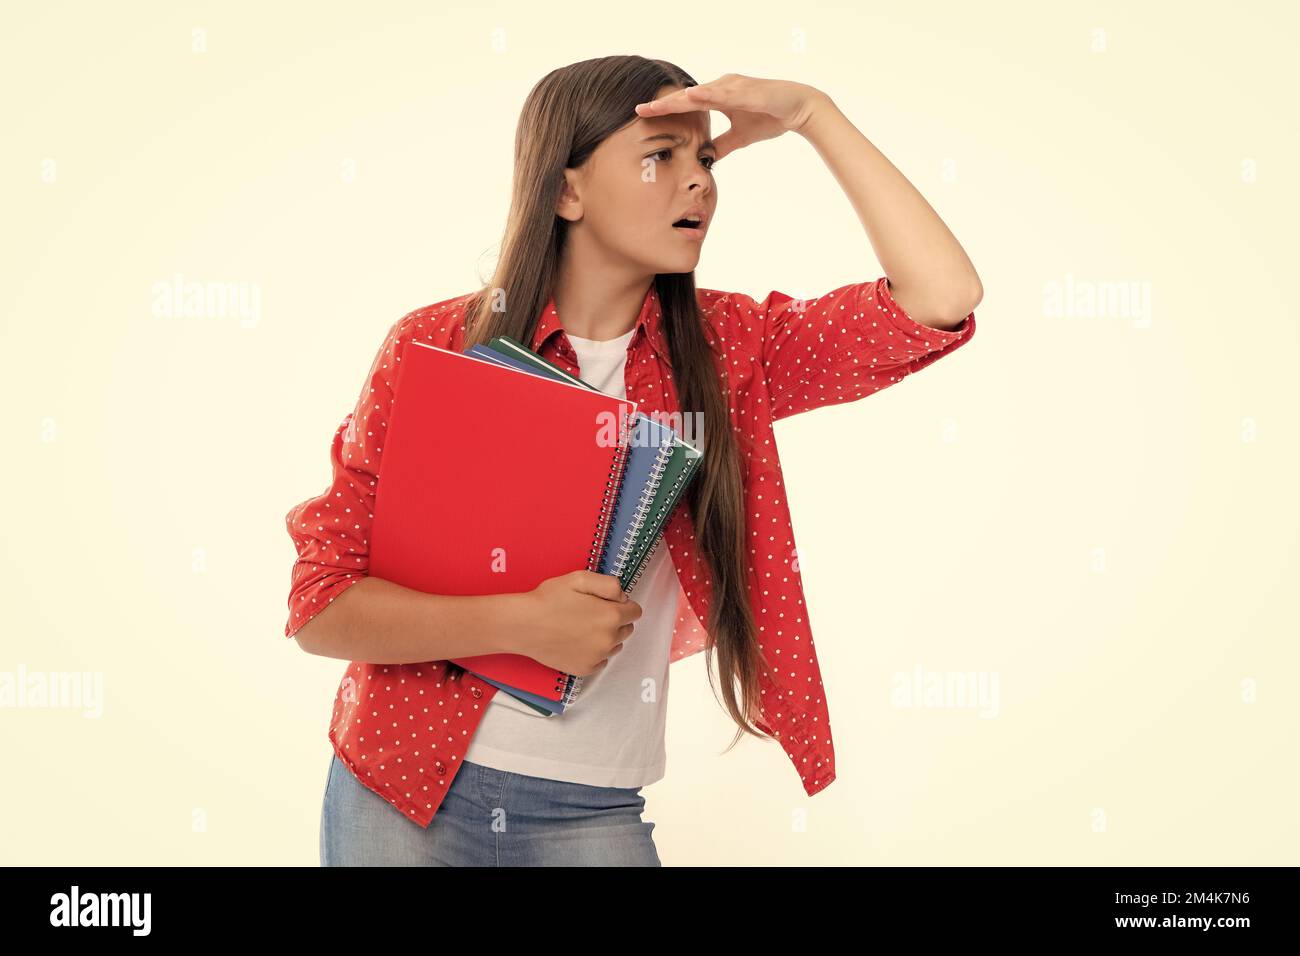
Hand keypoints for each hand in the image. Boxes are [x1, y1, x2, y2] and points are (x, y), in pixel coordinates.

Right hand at [520, 570, 642, 677]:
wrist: (524, 625)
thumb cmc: (548, 600)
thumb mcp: (580, 578)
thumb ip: (609, 584)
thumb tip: (623, 597)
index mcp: (611, 615)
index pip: (635, 612)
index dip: (623, 604)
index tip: (608, 603)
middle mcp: (609, 639)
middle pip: (627, 629)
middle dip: (615, 620)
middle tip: (591, 613)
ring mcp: (597, 657)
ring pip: (615, 646)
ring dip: (606, 637)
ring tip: (582, 627)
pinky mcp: (585, 669)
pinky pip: (601, 661)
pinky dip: (594, 652)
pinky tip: (577, 642)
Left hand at [634, 73, 829, 161]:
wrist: (798, 108)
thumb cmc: (771, 117)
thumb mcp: (740, 136)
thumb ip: (722, 145)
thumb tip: (706, 158)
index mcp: (719, 97)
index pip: (686, 104)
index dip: (665, 110)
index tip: (643, 116)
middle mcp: (722, 87)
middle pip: (687, 97)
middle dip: (663, 104)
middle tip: (639, 110)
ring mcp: (733, 86)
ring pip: (700, 93)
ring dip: (678, 99)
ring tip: (656, 106)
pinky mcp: (746, 89)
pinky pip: (722, 93)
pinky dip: (706, 95)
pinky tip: (690, 96)